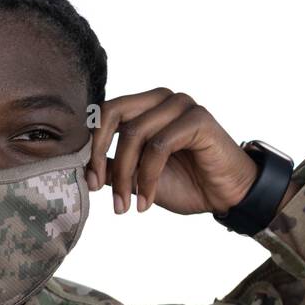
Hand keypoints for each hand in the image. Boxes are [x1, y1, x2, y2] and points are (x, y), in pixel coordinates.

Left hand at [89, 89, 257, 215]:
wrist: (226, 195)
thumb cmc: (185, 183)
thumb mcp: (136, 177)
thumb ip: (110, 165)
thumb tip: (79, 166)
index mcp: (145, 106)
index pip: (104, 113)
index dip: (90, 146)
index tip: (90, 182)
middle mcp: (161, 98)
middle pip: (113, 114)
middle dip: (100, 155)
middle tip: (100, 189)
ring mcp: (180, 104)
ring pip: (134, 134)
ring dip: (124, 175)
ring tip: (125, 205)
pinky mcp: (198, 119)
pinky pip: (158, 146)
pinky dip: (147, 178)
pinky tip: (146, 201)